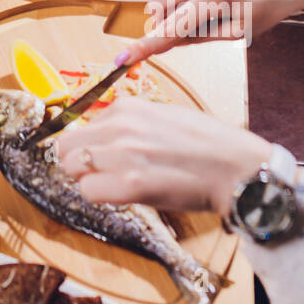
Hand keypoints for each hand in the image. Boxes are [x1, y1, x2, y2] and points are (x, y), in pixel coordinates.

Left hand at [54, 96, 270, 218]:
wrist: (236, 167)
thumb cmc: (208, 143)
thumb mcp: (163, 115)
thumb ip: (130, 121)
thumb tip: (103, 134)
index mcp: (127, 107)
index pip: (80, 126)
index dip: (87, 146)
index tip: (99, 157)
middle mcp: (120, 127)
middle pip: (66, 148)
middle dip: (78, 163)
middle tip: (100, 174)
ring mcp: (123, 155)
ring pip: (73, 170)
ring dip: (89, 180)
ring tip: (115, 185)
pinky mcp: (131, 185)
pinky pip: (90, 191)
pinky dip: (101, 196)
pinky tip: (123, 195)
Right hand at [115, 0, 303, 66]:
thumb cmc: (266, 8)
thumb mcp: (237, 33)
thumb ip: (198, 37)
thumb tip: (166, 42)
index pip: (171, 28)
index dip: (145, 46)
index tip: (122, 58)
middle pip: (158, 8)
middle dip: (165, 23)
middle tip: (190, 31)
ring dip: (177, 9)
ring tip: (209, 9)